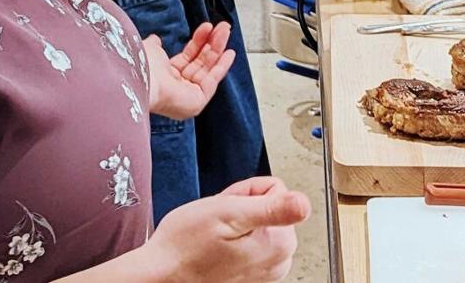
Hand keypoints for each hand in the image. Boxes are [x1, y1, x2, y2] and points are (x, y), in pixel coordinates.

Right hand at [143, 177, 308, 282]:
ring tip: (216, 235)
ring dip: (235, 223)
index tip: (228, 207)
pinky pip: (250, 242)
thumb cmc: (185, 247)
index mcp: (280, 243)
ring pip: (258, 223)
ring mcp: (266, 272)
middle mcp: (279, 261)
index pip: (275, 190)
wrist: (160, 277)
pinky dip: (233, 239)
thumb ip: (271, 207)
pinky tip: (216, 247)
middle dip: (242, 208)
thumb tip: (304, 203)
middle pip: (269, 207)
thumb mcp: (227, 213)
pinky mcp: (252, 277)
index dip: (246, 192)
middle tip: (218, 222)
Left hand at [145, 23, 234, 119]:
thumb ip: (156, 45)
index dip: (198, 42)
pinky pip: (213, 81)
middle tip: (222, 27)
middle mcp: (178, 88)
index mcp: (166, 77)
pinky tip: (229, 53)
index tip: (207, 28)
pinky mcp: (197, 101)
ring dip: (218, 49)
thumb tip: (156, 39)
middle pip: (201, 62)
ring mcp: (188, 96)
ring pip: (208, 69)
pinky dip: (222, 66)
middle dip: (212, 43)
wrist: (142, 81)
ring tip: (226, 31)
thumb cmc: (142, 67)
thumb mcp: (151, 49)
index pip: (188, 58)